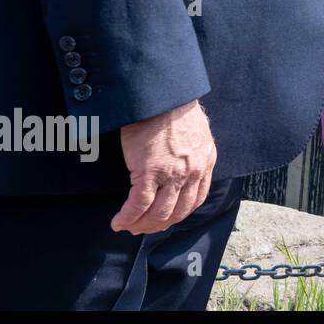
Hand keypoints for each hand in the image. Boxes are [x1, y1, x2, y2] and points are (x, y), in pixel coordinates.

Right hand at [113, 100, 216, 234]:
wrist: (161, 95)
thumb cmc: (173, 108)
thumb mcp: (195, 133)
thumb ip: (193, 153)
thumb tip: (182, 165)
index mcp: (205, 161)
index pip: (196, 199)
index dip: (179, 214)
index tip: (167, 220)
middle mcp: (193, 171)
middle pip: (178, 211)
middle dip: (159, 224)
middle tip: (143, 228)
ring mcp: (172, 174)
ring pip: (158, 213)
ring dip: (142, 224)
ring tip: (129, 226)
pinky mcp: (150, 172)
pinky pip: (138, 205)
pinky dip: (127, 217)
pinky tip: (118, 221)